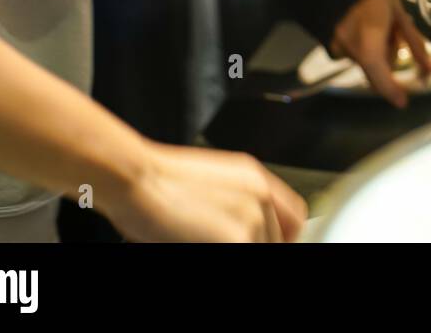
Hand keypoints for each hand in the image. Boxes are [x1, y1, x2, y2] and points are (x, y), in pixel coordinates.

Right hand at [104, 141, 307, 242]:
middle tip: (227, 242)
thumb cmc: (155, 182)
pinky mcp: (239, 239)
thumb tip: (241, 230)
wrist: (136, 178)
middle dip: (259, 245)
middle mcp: (261, 195)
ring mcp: (253, 217)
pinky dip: (227, 250)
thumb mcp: (210, 183)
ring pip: (263, 247)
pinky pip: (248, 252)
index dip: (284, 236)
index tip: (274, 244)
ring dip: (242, 248)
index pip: (294, 217)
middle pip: (280, 239)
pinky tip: (200, 244)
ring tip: (202, 240)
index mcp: (255, 179)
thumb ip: (235, 204)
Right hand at [328, 0, 430, 108]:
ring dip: (379, 55)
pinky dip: (367, 51)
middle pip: (375, 70)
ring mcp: (339, 44)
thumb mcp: (403, 11)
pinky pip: (356, 58)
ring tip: (385, 29)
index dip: (388, 88)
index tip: (402, 102)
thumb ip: (416, 42)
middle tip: (397, 39)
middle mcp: (350, 42)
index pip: (375, 66)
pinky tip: (372, 32)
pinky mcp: (332, 45)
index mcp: (368, 31)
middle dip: (390, 65)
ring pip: (367, 65)